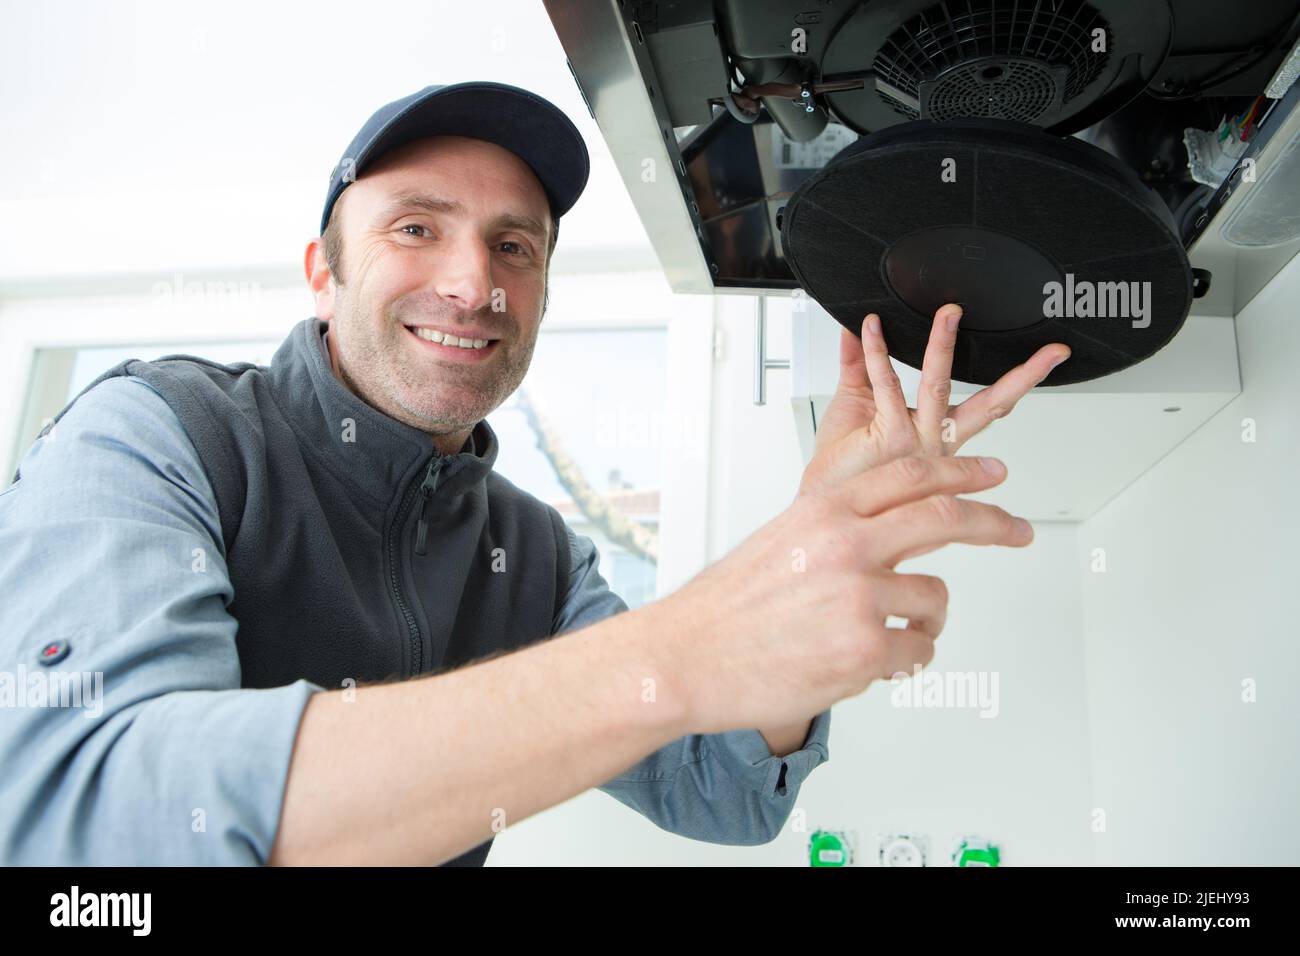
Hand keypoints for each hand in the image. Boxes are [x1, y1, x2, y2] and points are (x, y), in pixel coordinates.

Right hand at [660, 453, 1031, 734]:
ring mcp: (858, 595)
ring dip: (923, 619)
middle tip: (1017, 529)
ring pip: (933, 598)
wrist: (684, 658)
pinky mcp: (865, 648)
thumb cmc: (724, 610)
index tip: (990, 473)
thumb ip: (835, 531)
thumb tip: (885, 536)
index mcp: (823, 511)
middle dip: (993, 521)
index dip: (959, 470)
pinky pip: (918, 651)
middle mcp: (845, 543)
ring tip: (890, 634)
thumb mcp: (779, 542)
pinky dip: (904, 660)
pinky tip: (870, 663)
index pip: (909, 475)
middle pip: (944, 517)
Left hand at [800, 304, 1069, 496]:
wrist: (821, 502)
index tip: (1048, 360)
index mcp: (938, 440)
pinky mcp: (888, 436)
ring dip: (943, 345)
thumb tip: (851, 330)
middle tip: (1049, 351)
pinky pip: (886, 385)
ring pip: (938, 386)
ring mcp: (914, 441)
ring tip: (951, 313)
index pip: (988, 409)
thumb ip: (858, 365)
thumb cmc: (840, 468)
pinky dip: (876, 354)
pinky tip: (872, 330)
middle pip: (990, 406)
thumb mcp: (854, 406)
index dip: (1019, 385)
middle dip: (1022, 377)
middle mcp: (934, 443)